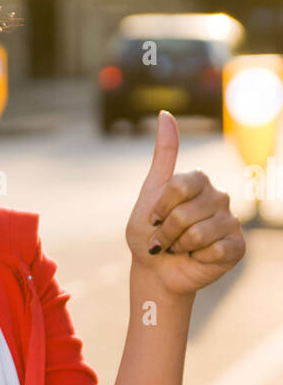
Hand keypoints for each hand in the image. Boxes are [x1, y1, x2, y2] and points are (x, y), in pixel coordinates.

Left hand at [125, 110, 244, 296]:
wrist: (155, 270)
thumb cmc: (148, 233)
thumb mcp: (149, 194)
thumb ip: (163, 156)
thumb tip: (165, 113)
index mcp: (198, 181)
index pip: (179, 185)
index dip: (160, 207)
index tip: (153, 217)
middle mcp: (218, 196)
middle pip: (185, 212)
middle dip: (165, 232)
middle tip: (163, 240)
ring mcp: (230, 221)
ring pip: (198, 232)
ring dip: (178, 246)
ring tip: (177, 249)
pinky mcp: (236, 246)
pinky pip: (215, 250)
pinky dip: (197, 258)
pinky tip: (197, 258)